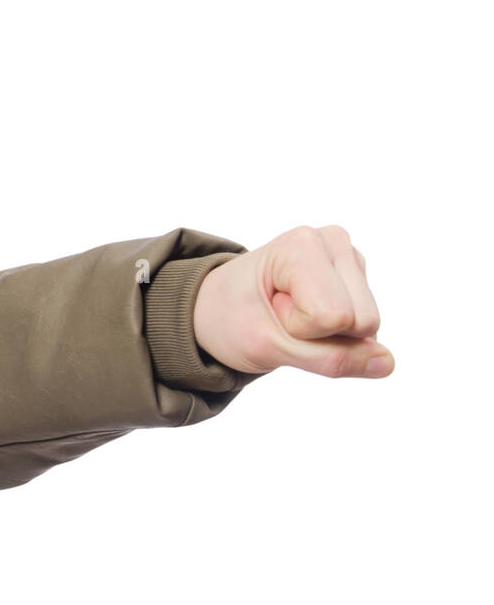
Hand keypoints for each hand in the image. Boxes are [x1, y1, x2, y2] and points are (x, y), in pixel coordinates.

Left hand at [193, 225, 393, 378]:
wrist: (216, 307)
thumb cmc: (231, 320)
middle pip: (363, 321)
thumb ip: (330, 359)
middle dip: (320, 334)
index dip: (300, 331)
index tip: (271, 313)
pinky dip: (334, 331)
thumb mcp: (268, 348)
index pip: (334, 317)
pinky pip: (365, 327)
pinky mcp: (357, 275)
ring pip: (369, 326)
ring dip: (327, 334)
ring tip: (289, 313)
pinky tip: (306, 311)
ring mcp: (348, 256)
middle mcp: (332, 241)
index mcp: (302, 246)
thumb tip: (387, 363)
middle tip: (280, 317)